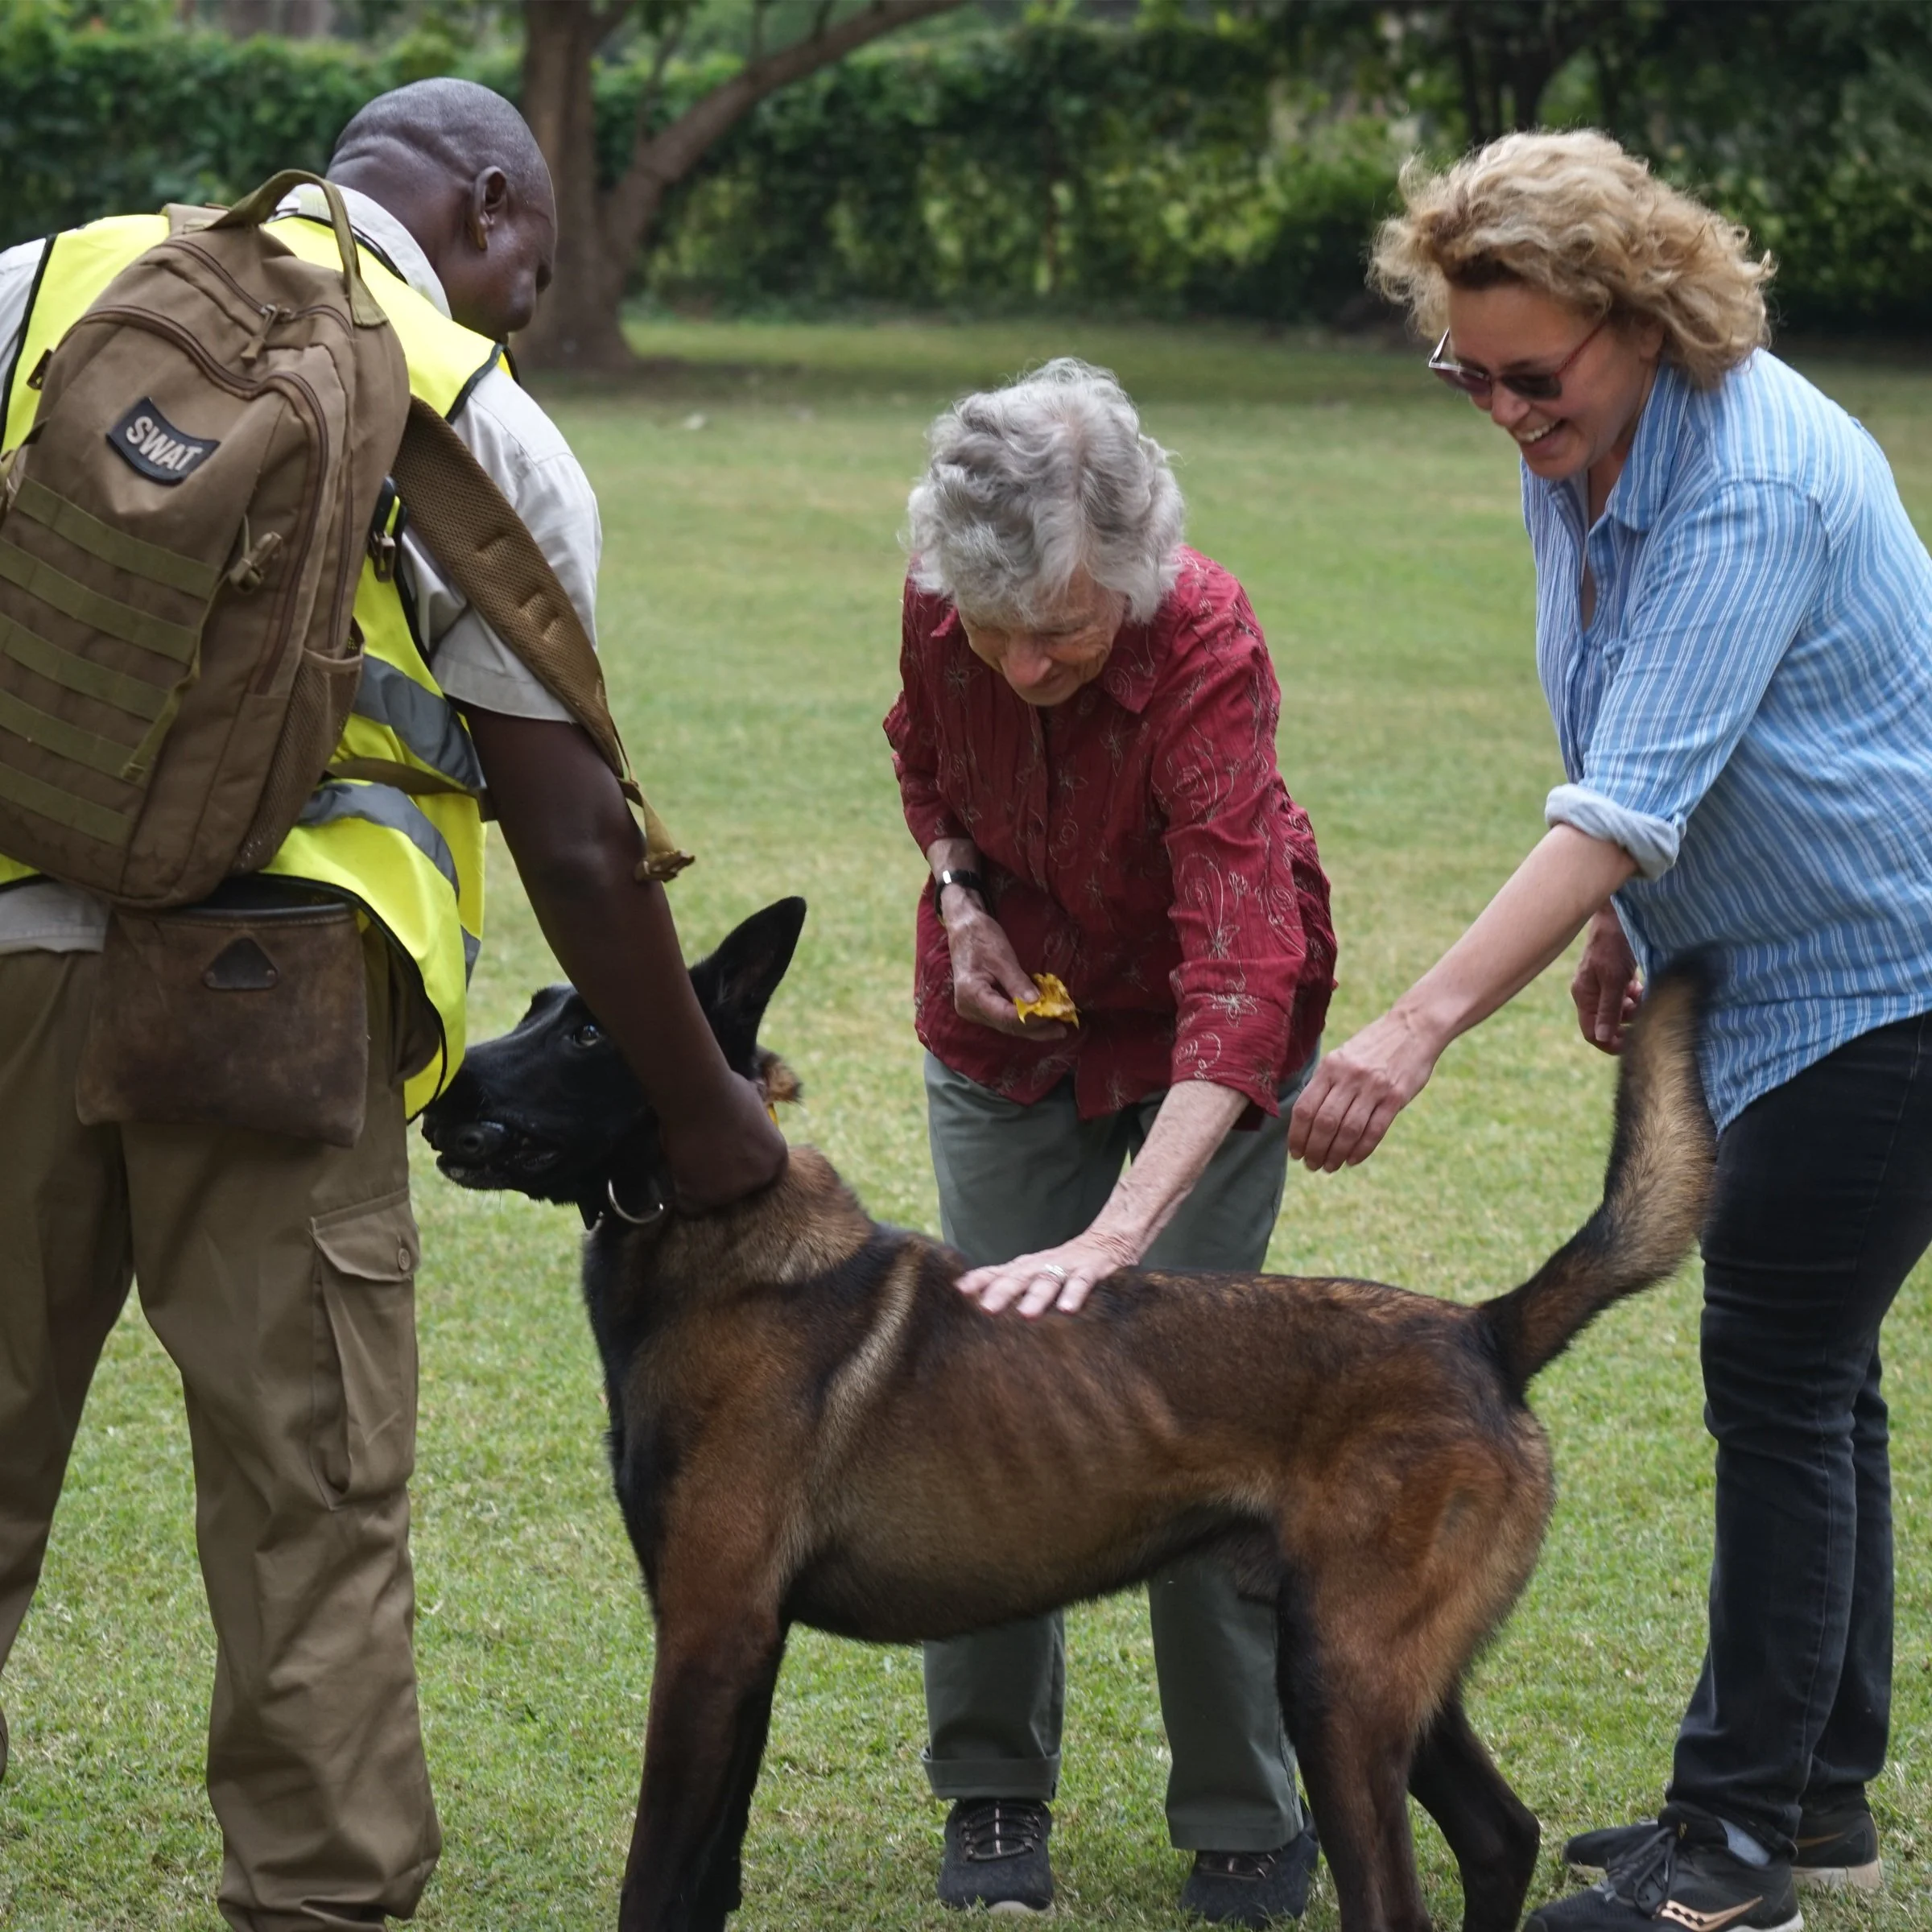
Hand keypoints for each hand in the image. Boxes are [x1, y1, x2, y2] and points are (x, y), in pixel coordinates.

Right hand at [658, 1072, 787, 1212]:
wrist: (699, 1097)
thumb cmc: (727, 1091)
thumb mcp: (752, 1095)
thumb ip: (757, 1101)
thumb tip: (760, 1086)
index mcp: (776, 1157)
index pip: (770, 1176)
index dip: (752, 1169)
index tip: (738, 1161)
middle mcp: (757, 1179)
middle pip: (743, 1191)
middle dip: (729, 1180)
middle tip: (710, 1160)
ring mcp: (730, 1191)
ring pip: (716, 1199)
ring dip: (704, 1186)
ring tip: (689, 1163)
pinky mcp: (701, 1197)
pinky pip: (692, 1208)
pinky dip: (684, 1198)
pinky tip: (678, 1182)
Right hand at [944, 904, 1068, 1040]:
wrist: (964, 928)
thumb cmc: (981, 937)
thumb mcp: (1002, 958)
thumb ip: (1017, 983)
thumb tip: (1037, 1004)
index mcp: (971, 994)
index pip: (1005, 1016)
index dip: (1032, 1019)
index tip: (1055, 1016)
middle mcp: (969, 1008)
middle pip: (1006, 1025)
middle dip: (1035, 1028)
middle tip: (1062, 1029)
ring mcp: (973, 1009)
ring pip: (1006, 1024)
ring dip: (1031, 1026)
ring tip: (1056, 1026)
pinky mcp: (980, 1007)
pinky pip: (1003, 1017)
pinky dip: (1022, 1017)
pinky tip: (1040, 1018)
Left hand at [958, 1228, 1139, 1316]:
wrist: (1109, 1241)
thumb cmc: (1063, 1266)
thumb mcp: (1033, 1273)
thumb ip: (1006, 1283)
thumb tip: (966, 1293)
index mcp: (1026, 1268)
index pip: (998, 1273)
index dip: (980, 1281)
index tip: (958, 1291)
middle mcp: (1042, 1266)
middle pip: (1019, 1278)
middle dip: (1003, 1292)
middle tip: (987, 1309)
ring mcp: (1066, 1268)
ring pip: (1048, 1281)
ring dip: (1037, 1297)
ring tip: (1026, 1314)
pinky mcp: (1091, 1270)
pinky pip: (1082, 1283)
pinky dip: (1074, 1294)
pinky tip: (1067, 1309)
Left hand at [1287, 1006, 1442, 1171]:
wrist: (1414, 1027)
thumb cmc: (1373, 1045)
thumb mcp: (1342, 1055)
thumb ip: (1327, 1082)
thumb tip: (1307, 1118)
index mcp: (1331, 1067)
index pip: (1305, 1108)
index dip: (1297, 1135)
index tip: (1295, 1152)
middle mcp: (1349, 1077)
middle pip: (1324, 1123)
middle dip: (1314, 1150)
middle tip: (1311, 1165)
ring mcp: (1374, 1087)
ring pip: (1348, 1130)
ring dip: (1336, 1154)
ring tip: (1329, 1167)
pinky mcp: (1396, 1097)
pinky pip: (1374, 1131)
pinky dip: (1361, 1150)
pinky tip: (1352, 1160)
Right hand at [1571, 906, 1641, 1054]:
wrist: (1618, 915)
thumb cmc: (1613, 944)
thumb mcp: (1614, 979)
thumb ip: (1609, 1009)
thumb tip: (1602, 1038)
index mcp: (1584, 996)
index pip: (1592, 1032)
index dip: (1611, 1042)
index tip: (1633, 1042)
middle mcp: (1590, 993)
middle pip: (1608, 1022)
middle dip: (1627, 1020)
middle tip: (1643, 1009)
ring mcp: (1601, 985)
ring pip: (1619, 1010)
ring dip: (1633, 1006)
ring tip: (1641, 990)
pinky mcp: (1613, 976)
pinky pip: (1624, 996)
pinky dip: (1634, 994)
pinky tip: (1638, 983)